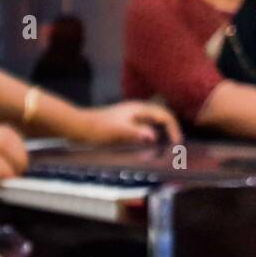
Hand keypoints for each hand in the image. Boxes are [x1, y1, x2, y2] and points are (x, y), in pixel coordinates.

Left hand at [68, 101, 182, 144]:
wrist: (79, 127)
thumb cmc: (98, 129)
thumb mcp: (118, 132)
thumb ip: (136, 133)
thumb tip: (152, 136)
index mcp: (139, 109)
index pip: (164, 115)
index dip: (173, 129)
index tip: (176, 143)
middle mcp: (137, 110)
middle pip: (161, 117)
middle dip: (170, 130)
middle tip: (174, 146)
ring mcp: (131, 116)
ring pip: (153, 123)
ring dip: (160, 133)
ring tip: (164, 148)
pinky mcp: (124, 123)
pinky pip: (144, 128)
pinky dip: (150, 136)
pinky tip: (147, 146)